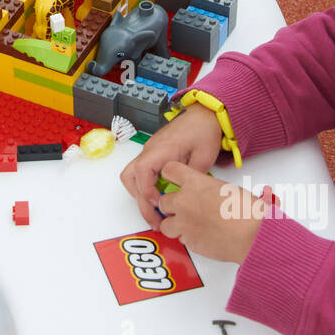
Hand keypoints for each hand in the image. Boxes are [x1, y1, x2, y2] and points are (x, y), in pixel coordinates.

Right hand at [119, 104, 224, 229]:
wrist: (204, 114)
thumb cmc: (204, 131)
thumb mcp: (204, 158)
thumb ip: (190, 179)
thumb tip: (182, 197)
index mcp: (161, 149)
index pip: (142, 172)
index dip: (147, 192)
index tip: (160, 205)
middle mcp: (150, 150)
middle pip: (130, 177)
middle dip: (140, 201)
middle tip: (155, 219)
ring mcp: (150, 151)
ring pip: (131, 176)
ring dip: (139, 194)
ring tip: (155, 211)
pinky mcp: (153, 154)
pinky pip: (141, 173)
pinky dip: (145, 187)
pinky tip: (159, 197)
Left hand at [156, 161, 264, 263]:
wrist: (253, 235)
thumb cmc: (247, 211)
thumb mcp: (226, 188)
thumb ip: (208, 189)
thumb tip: (207, 194)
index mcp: (195, 183)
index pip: (169, 170)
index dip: (171, 175)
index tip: (173, 179)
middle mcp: (184, 202)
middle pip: (163, 201)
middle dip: (171, 205)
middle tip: (183, 208)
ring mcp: (184, 223)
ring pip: (165, 224)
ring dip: (174, 224)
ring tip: (188, 225)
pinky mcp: (189, 242)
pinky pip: (180, 239)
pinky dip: (187, 238)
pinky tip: (200, 236)